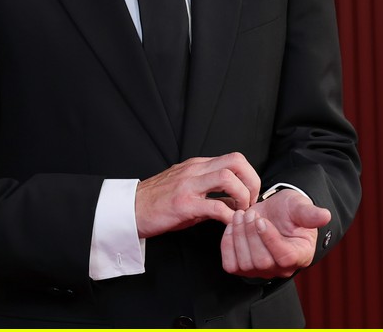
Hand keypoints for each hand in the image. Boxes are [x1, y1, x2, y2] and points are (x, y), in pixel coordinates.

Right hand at [135, 152, 260, 237]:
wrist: (130, 210)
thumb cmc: (157, 202)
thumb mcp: (185, 188)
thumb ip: (208, 190)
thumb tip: (233, 200)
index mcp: (197, 166)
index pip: (234, 159)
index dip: (249, 176)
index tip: (250, 195)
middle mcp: (195, 170)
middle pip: (236, 161)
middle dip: (252, 181)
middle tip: (251, 202)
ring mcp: (188, 186)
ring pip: (228, 178)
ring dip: (242, 196)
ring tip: (240, 213)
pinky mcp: (183, 204)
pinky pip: (215, 206)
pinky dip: (229, 216)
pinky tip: (229, 224)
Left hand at [220, 189, 330, 278]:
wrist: (273, 212)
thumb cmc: (289, 210)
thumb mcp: (300, 206)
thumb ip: (310, 213)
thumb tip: (325, 215)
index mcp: (300, 254)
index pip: (284, 257)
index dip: (269, 239)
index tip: (261, 220)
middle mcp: (282, 268)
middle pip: (262, 262)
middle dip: (251, 235)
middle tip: (250, 214)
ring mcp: (261, 270)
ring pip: (245, 264)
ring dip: (238, 237)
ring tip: (241, 216)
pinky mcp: (244, 268)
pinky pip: (231, 264)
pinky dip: (227, 245)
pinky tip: (232, 227)